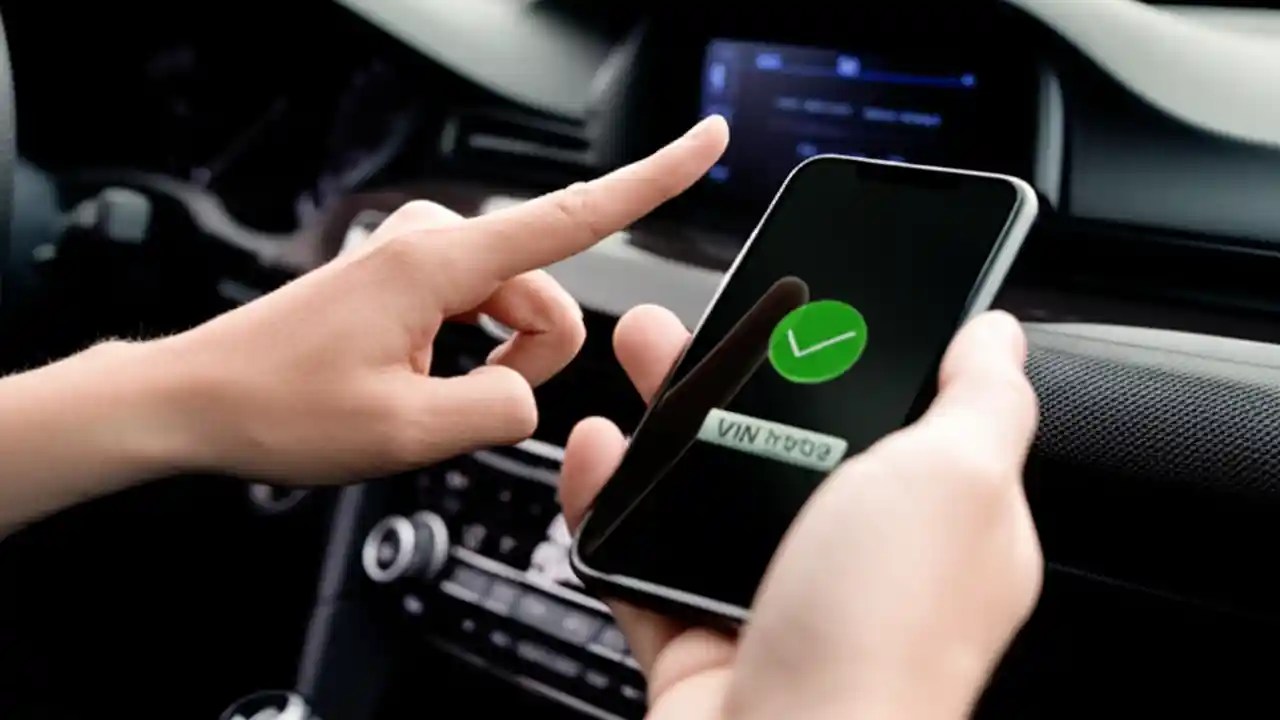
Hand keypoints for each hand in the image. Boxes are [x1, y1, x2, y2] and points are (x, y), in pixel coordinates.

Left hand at [132, 116, 727, 482]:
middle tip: (455, 403)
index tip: (706, 141)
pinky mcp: (407, 275)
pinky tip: (417, 376)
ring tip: (424, 394)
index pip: (576, 217)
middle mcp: (433, 243)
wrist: (202, 399)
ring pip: (517, 312)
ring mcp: (419, 256)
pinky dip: (472, 353)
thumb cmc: (279, 406)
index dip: (653, 179)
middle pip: (548, 299)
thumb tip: (529, 394)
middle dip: (527, 361)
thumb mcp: (405, 434)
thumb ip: (499, 410)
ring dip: (495, 364)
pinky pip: (482, 311)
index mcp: (439, 262)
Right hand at [559, 307, 1041, 718]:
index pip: (909, 416)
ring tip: (633, 363)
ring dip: (669, 421)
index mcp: (941, 523)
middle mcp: (859, 563)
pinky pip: (647, 557)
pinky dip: (614, 505)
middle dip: (741, 371)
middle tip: (698, 321)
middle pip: (794, 440)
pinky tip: (598, 458)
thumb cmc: (880, 639)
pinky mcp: (702, 634)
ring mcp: (777, 599)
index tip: (815, 299)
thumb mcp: (959, 483)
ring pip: (714, 490)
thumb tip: (998, 336)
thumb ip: (984, 401)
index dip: (863, 353)